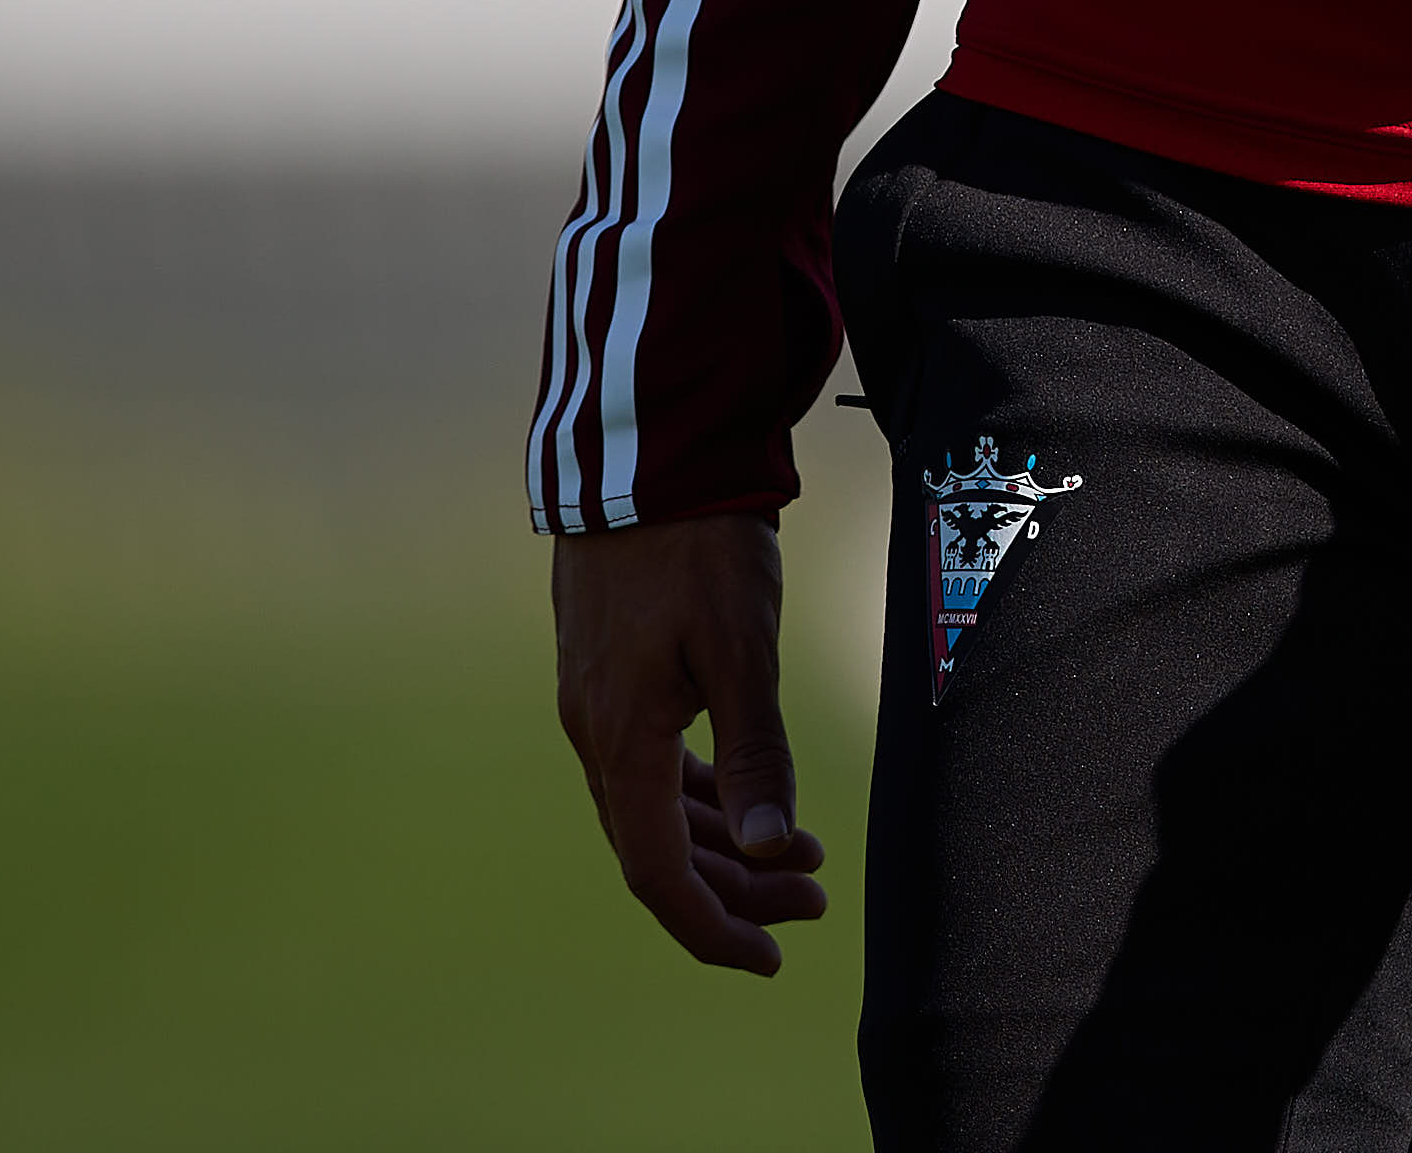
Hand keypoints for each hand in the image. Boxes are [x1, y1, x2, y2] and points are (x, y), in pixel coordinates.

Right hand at [552, 514, 828, 976]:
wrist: (642, 452)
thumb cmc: (699, 543)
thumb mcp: (742, 648)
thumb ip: (755, 754)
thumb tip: (767, 851)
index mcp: (621, 739)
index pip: (657, 873)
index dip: (712, 927)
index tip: (770, 960)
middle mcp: (595, 732)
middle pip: (658, 848)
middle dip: (736, 888)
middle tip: (817, 902)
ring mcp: (595, 701)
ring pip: (653, 807)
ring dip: (722, 842)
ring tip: (802, 859)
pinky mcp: (607, 672)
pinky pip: (648, 764)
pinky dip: (698, 795)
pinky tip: (744, 800)